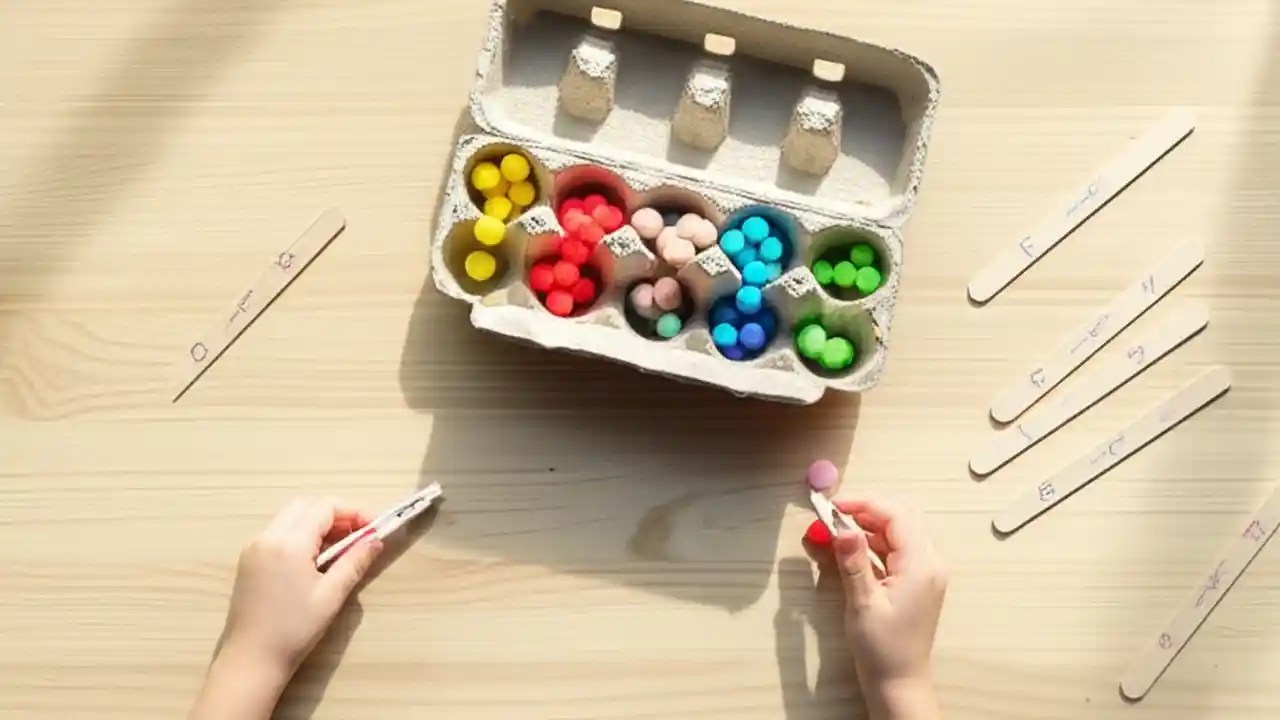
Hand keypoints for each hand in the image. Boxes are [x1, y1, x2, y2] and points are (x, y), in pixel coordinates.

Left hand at [220, 498, 383, 673]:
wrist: (251, 659)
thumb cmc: (294, 629)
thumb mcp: (331, 596)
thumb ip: (354, 562)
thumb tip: (375, 541)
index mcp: (288, 543)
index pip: (324, 508)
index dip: (353, 512)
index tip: (373, 529)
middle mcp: (267, 537)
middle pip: (305, 505)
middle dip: (335, 514)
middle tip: (358, 535)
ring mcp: (254, 548)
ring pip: (290, 517)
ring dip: (317, 523)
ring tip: (340, 548)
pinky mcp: (249, 560)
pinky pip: (278, 533)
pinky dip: (300, 534)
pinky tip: (315, 559)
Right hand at [831, 495, 946, 719]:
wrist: (899, 681)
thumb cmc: (882, 648)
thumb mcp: (862, 603)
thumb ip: (853, 562)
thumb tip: (842, 528)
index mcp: (921, 566)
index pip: (897, 515)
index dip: (864, 503)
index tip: (834, 506)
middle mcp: (930, 564)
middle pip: (903, 517)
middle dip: (868, 509)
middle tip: (835, 514)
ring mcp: (927, 572)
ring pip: (901, 531)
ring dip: (871, 524)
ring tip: (838, 529)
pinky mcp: (918, 581)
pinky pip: (899, 548)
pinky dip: (876, 541)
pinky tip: (854, 548)